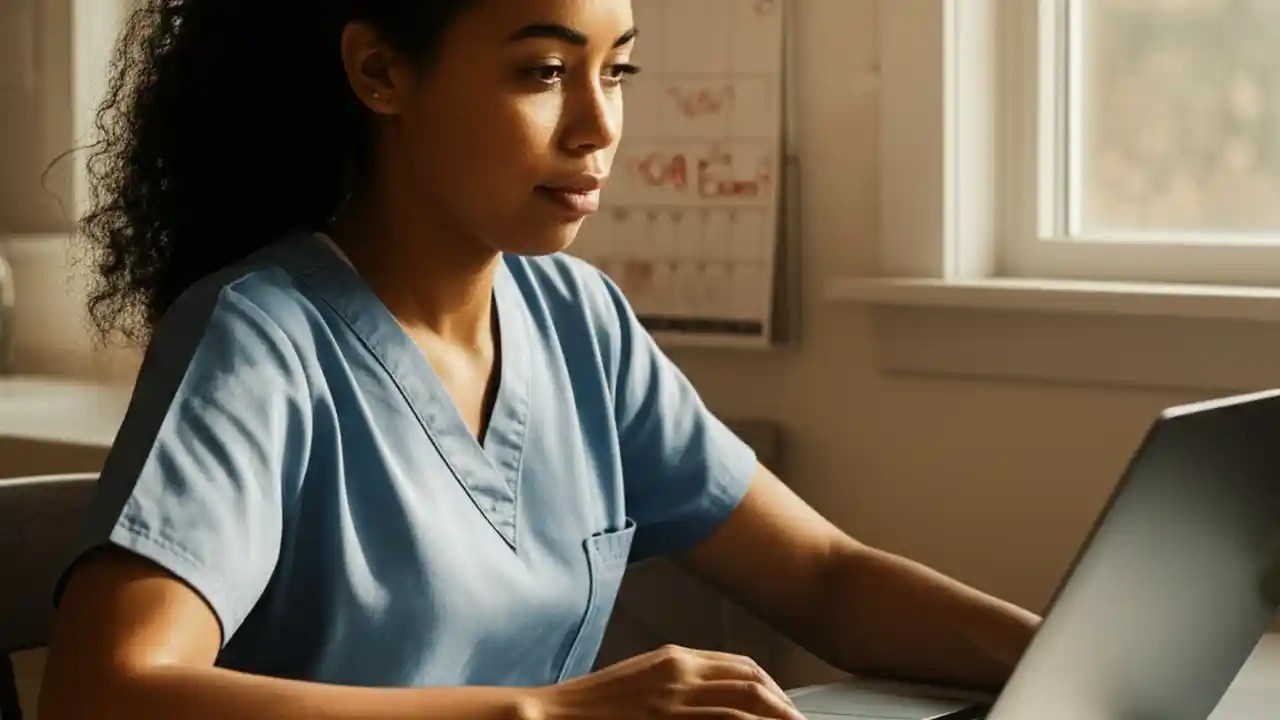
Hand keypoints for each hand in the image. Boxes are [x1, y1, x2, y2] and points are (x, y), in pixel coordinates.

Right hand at [531, 644, 804, 718]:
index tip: (786, 708)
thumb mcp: (644, 680)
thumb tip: (716, 698)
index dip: (773, 687)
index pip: (742, 665)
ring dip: (774, 719)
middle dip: (783, 705)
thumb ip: (680, 683)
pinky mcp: (666, 719)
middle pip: (752, 682)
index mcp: (676, 657)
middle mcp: (680, 671)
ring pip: (744, 705)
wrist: (556, 714)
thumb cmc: (597, 704)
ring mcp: (674, 698)